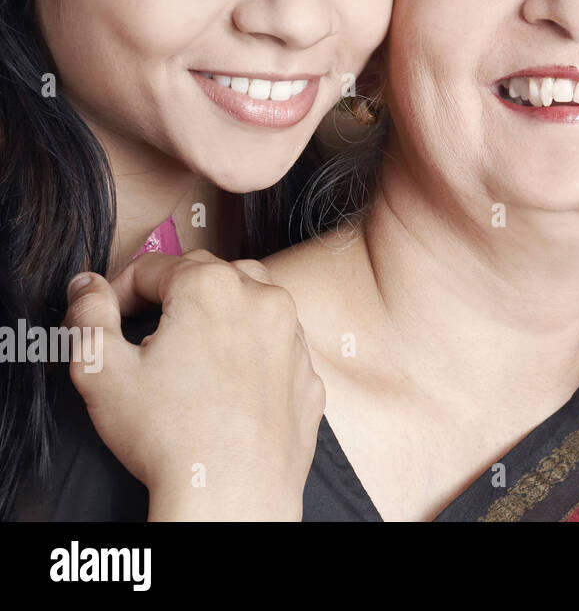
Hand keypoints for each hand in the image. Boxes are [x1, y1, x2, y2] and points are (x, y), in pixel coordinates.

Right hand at [62, 250, 323, 520]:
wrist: (232, 492)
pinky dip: (252, 352)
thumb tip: (88, 287)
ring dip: (219, 315)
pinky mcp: (308, 373)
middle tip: (146, 334)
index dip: (121, 290)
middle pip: (208, 274)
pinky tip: (226, 383)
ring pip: (251, 303)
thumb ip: (89, 317)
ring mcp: (293, 337)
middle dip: (173, 294)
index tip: (109, 318)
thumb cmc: (169, 435)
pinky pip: (276, 346)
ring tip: (188, 353)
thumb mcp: (101, 372)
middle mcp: (264, 300)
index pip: (153, 268)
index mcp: (212, 287)